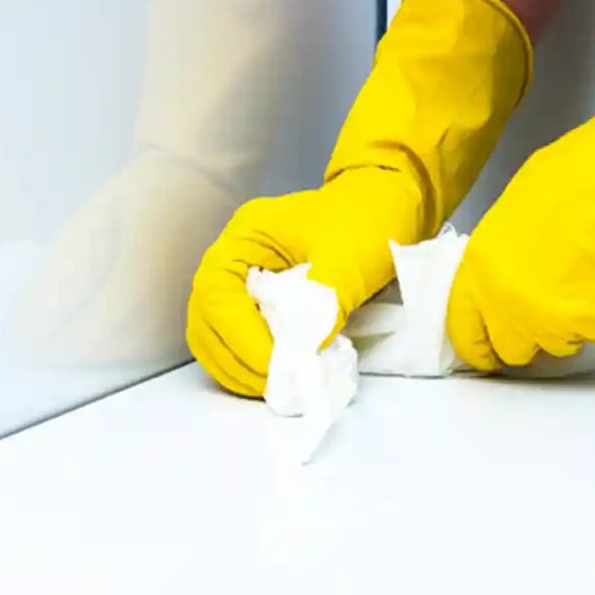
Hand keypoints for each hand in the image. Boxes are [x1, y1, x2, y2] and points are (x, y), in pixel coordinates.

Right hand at [188, 168, 424, 396]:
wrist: (389, 205)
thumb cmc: (366, 219)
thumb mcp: (348, 254)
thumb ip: (324, 300)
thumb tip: (305, 350)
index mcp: (246, 235)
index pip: (217, 292)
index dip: (238, 335)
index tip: (273, 365)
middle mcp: (235, 260)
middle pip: (205, 318)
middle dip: (234, 358)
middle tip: (275, 386)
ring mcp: (246, 284)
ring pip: (215, 336)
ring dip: (239, 368)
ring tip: (278, 388)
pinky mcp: (262, 306)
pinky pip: (240, 341)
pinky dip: (252, 365)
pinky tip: (281, 377)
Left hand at [446, 120, 594, 369]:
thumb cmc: (579, 172)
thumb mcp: (514, 207)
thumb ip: (501, 254)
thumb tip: (506, 272)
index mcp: (482, 269)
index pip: (463, 330)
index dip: (475, 341)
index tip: (484, 343)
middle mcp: (512, 304)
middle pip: (508, 349)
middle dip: (519, 337)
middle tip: (535, 317)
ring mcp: (556, 321)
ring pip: (552, 346)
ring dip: (560, 327)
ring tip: (577, 289)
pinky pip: (590, 334)